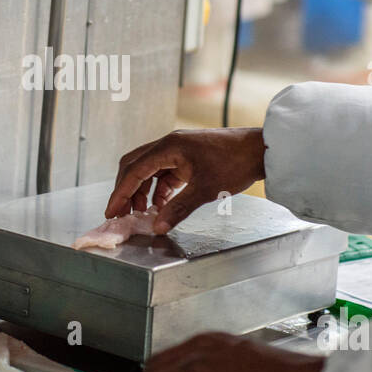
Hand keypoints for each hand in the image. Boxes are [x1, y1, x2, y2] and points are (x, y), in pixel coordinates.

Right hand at [104, 128, 266, 232]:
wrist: (260, 150)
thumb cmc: (235, 163)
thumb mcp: (205, 190)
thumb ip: (178, 209)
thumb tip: (158, 226)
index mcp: (169, 147)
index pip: (134, 170)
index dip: (120, 193)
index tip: (111, 211)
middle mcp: (169, 145)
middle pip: (135, 166)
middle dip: (126, 190)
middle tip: (120, 213)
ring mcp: (178, 150)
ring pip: (149, 170)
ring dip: (142, 191)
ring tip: (141, 213)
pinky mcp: (187, 157)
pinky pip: (164, 173)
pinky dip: (158, 189)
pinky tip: (160, 205)